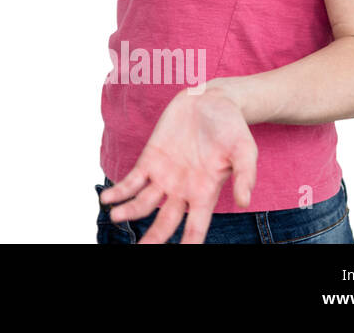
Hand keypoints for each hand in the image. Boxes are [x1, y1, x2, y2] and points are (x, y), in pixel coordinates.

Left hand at [98, 83, 257, 242]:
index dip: (188, 243)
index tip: (181, 254)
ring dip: (129, 212)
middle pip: (165, 222)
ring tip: (115, 217)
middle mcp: (182, 190)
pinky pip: (132, 180)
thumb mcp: (245, 150)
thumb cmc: (232, 127)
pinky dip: (119, 190)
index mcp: (205, 193)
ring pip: (143, 203)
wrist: (211, 100)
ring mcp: (164, 175)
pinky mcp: (150, 158)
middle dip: (153, 238)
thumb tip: (244, 202)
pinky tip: (107, 198)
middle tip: (142, 250)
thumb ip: (245, 176)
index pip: (195, 227)